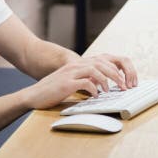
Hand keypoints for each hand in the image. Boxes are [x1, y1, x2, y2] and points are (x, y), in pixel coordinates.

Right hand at [21, 54, 137, 109]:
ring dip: (107, 81)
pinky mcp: (67, 83)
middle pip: (102, 64)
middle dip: (116, 75)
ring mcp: (71, 73)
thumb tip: (100, 88)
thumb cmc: (52, 92)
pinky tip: (96, 95)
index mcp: (77, 64)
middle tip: (124, 86)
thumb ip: (84, 81)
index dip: (114, 69)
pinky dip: (94, 89)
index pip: (101, 61)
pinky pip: (85, 83)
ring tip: (112, 90)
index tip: (122, 79)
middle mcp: (75, 66)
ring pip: (96, 71)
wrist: (33, 95)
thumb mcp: (70, 82)